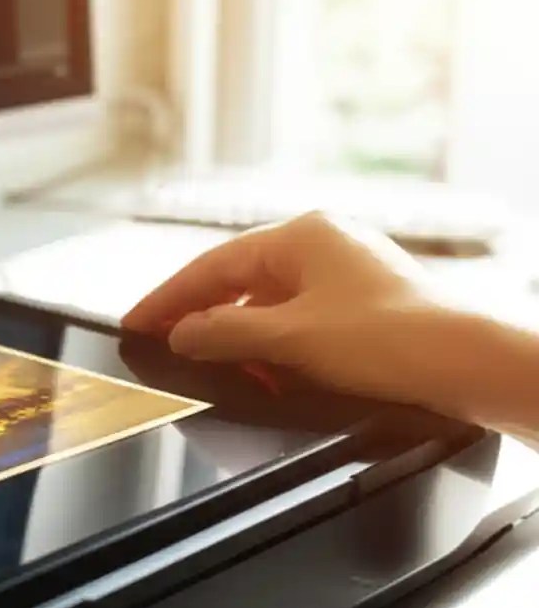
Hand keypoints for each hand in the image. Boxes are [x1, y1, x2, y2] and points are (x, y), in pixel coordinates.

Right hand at [122, 212, 538, 427]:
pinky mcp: (366, 304)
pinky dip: (276, 346)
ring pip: (271, 304)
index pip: (212, 265)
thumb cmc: (392, 339)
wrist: (472, 364)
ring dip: (241, 338)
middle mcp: (323, 244)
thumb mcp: (289, 339)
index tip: (135, 322)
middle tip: (163, 346)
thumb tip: (182, 333)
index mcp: (301, 235)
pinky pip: (300, 320)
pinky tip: (268, 373)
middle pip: (239, 281)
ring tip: (218, 368)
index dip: (168, 298)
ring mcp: (347, 273)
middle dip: (202, 318)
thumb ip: (225, 333)